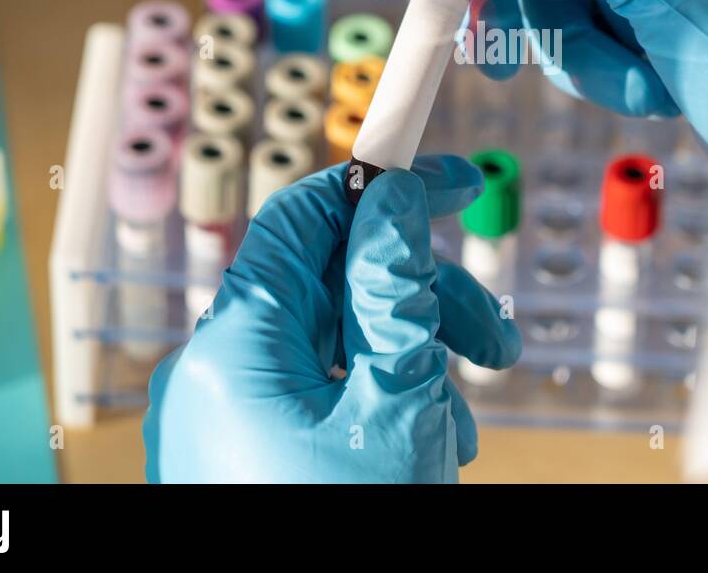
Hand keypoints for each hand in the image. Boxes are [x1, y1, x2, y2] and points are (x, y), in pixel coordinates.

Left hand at [142, 156, 520, 482]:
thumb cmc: (344, 533)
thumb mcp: (395, 406)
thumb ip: (394, 293)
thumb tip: (393, 199)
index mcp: (236, 346)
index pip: (307, 217)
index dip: (385, 180)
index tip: (450, 173)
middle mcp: (215, 371)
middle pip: (330, 285)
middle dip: (419, 302)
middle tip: (491, 340)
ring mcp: (224, 416)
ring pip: (331, 343)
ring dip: (409, 362)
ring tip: (457, 425)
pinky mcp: (240, 450)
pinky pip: (312, 393)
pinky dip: (374, 400)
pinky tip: (420, 443)